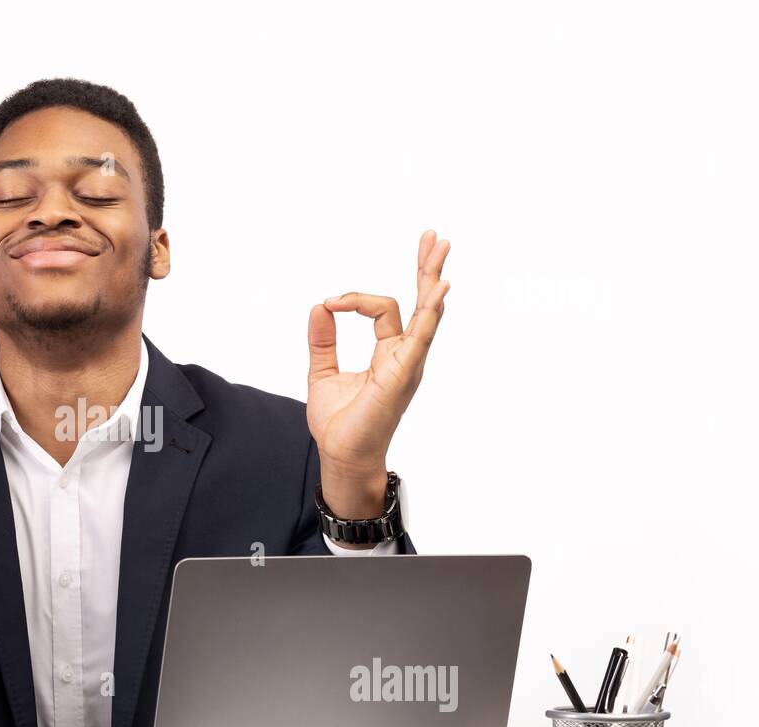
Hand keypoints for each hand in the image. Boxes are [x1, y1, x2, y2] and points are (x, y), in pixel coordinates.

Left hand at [306, 230, 449, 518]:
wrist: (341, 455)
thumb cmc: (339, 423)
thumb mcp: (322, 372)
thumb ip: (322, 339)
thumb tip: (319, 306)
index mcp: (389, 354)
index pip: (382, 310)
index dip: (354, 299)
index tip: (329, 303)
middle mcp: (405, 355)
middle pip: (420, 303)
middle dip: (426, 269)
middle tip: (434, 237)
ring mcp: (408, 364)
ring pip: (426, 313)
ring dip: (431, 278)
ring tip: (440, 247)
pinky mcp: (403, 373)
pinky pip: (420, 336)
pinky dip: (430, 312)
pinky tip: (439, 290)